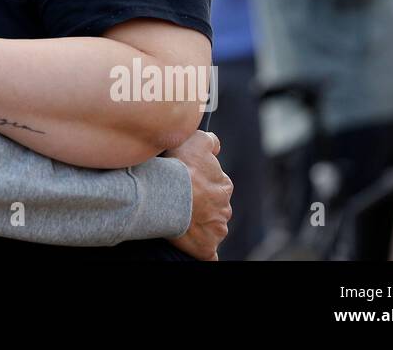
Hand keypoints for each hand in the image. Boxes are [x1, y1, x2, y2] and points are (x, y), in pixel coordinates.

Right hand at [163, 130, 231, 259]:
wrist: (168, 194)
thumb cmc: (180, 166)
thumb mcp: (196, 141)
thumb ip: (210, 141)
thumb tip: (215, 143)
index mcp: (224, 186)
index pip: (217, 185)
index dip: (201, 183)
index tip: (187, 182)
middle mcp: (224, 209)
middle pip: (215, 208)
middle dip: (203, 205)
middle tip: (182, 200)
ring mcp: (217, 229)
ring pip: (211, 227)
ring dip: (200, 225)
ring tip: (180, 218)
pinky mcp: (207, 247)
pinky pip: (208, 252)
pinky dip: (204, 249)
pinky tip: (196, 245)